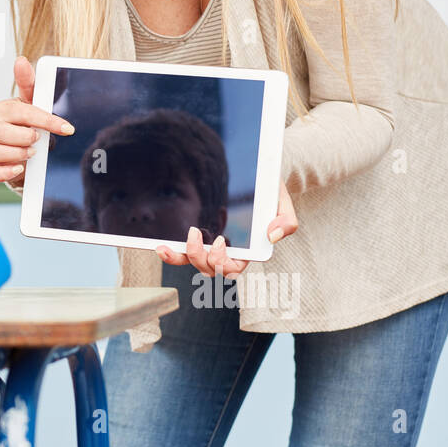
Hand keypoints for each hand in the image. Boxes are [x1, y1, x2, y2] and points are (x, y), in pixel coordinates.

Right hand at [0, 55, 74, 187]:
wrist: (25, 147)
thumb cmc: (29, 122)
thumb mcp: (33, 101)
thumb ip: (29, 82)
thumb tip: (20, 60)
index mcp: (3, 109)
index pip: (22, 112)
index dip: (46, 121)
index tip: (67, 128)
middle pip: (1, 133)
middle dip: (25, 138)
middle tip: (39, 140)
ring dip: (16, 154)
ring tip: (32, 154)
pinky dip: (3, 172)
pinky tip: (18, 168)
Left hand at [155, 181, 297, 277]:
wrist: (256, 177)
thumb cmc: (269, 193)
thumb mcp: (282, 203)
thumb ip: (286, 220)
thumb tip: (273, 236)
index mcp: (248, 252)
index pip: (233, 268)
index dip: (223, 263)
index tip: (219, 241)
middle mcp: (227, 253)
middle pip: (210, 269)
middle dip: (200, 258)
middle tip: (195, 233)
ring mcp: (211, 246)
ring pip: (195, 264)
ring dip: (182, 257)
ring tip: (174, 242)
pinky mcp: (198, 237)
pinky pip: (184, 253)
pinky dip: (172, 254)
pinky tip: (161, 247)